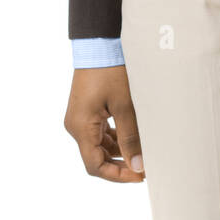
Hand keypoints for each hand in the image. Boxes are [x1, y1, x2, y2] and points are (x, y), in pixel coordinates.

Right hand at [64, 65, 144, 182]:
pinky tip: (131, 137)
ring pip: (98, 146)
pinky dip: (114, 138)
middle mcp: (75, 126)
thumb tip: (138, 166)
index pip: (95, 166)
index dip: (118, 175)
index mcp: (81, 127)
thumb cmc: (110, 70)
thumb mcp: (124, 105)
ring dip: (118, 152)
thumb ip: (130, 137)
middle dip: (120, 165)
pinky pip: (98, 132)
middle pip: (96, 158)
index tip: (140, 176)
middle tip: (144, 166)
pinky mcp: (85, 110)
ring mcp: (79, 118)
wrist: (98, 43)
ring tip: (142, 152)